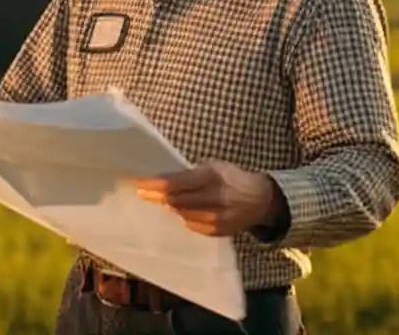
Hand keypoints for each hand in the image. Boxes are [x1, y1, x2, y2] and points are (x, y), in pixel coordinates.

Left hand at [133, 160, 280, 236]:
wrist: (260, 200)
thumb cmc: (230, 178)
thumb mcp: (212, 167)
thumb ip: (188, 174)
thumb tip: (160, 180)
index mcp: (211, 177)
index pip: (175, 184)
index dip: (154, 185)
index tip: (138, 184)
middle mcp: (214, 199)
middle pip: (175, 201)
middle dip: (156, 197)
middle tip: (141, 192)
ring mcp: (216, 218)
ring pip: (181, 214)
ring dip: (170, 206)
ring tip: (160, 199)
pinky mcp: (217, 231)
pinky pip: (191, 225)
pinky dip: (184, 216)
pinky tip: (182, 210)